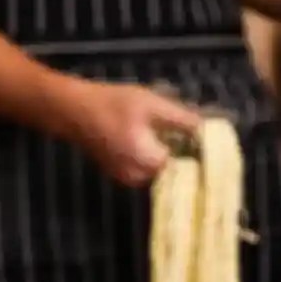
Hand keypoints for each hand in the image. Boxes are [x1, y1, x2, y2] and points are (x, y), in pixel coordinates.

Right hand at [54, 78, 200, 186]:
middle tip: (185, 128)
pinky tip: (147, 135)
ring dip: (166, 152)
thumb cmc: (111, 104)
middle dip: (181, 151)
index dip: (199, 152)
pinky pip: (144, 167)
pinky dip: (150, 154)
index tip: (207, 139)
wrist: (70, 109)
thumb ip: (183, 119)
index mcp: (148, 162)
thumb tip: (211, 130)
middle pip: (173, 169)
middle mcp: (138, 176)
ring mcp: (126, 177)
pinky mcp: (117, 172)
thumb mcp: (152, 104)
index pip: (188, 166)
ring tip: (165, 129)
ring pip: (158, 168)